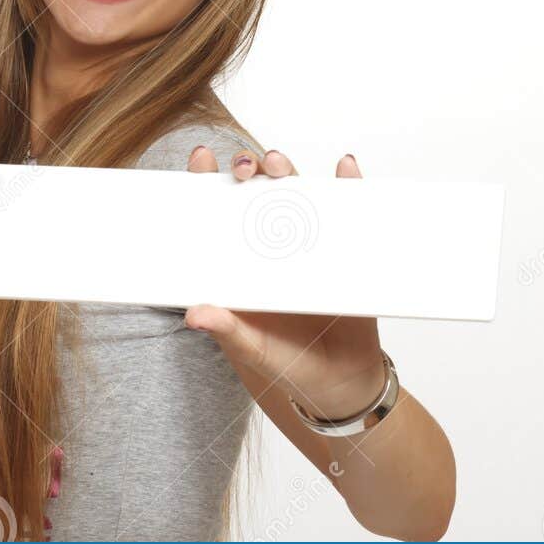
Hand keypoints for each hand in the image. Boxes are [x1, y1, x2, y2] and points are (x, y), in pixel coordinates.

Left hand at [181, 147, 386, 419]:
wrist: (339, 385)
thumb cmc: (284, 364)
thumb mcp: (251, 350)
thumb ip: (226, 331)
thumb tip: (194, 314)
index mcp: (237, 262)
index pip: (217, 212)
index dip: (206, 181)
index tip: (201, 157)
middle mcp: (269, 246)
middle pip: (256, 193)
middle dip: (249, 169)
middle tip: (246, 166)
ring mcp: (307, 244)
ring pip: (296, 195)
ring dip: (288, 172)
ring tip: (279, 164)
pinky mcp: (345, 250)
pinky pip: (348, 211)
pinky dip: (349, 186)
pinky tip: (346, 169)